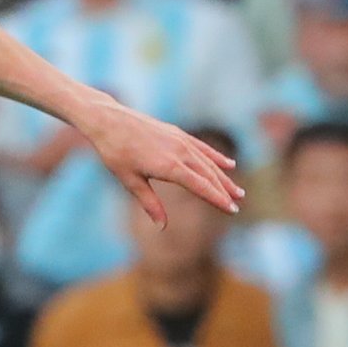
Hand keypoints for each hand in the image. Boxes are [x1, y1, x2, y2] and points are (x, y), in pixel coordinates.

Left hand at [72, 98, 241, 229]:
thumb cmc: (115, 152)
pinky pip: (201, 147)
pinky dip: (215, 157)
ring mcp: (180, 140)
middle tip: (239, 204)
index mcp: (169, 166)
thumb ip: (150, 203)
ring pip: (208, 162)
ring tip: (238, 190)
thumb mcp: (130, 181)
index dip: (217, 199)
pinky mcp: (177, 133)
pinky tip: (228, 164)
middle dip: (224, 191)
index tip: (232, 210)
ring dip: (224, 177)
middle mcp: (179, 152)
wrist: (108, 120)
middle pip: (208, 175)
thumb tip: (162, 226)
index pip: (200, 186)